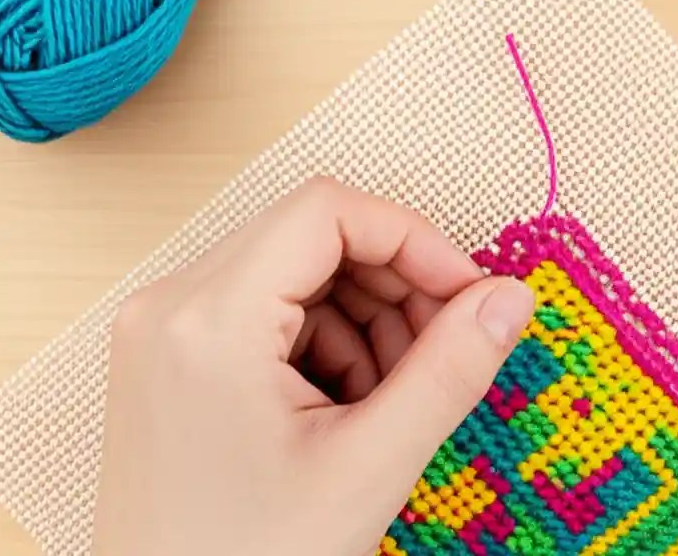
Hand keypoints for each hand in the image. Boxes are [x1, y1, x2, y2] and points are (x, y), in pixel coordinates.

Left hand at [92, 178, 535, 555]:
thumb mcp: (371, 465)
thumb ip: (450, 370)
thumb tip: (509, 298)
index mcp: (209, 321)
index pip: (328, 212)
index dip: (414, 240)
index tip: (468, 292)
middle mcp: (172, 308)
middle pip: (315, 240)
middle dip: (396, 288)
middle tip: (448, 347)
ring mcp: (167, 332)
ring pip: (300, 277)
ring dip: (367, 322)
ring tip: (394, 398)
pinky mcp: (176, 358)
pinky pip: (273, 315)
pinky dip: (329, 347)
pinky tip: (351, 409)